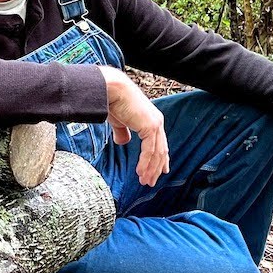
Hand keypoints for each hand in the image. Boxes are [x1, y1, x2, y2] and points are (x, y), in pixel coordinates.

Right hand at [101, 67, 169, 186]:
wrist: (111, 90)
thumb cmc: (113, 101)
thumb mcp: (119, 121)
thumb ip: (122, 132)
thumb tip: (122, 142)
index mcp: (151, 119)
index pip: (159, 142)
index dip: (160, 158)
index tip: (160, 171)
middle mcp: (156, 122)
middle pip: (161, 150)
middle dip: (156, 167)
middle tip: (151, 181)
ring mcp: (155, 124)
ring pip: (156, 153)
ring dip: (151, 169)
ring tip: (145, 181)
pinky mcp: (150, 127)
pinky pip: (150, 151)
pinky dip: (146, 163)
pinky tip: (141, 173)